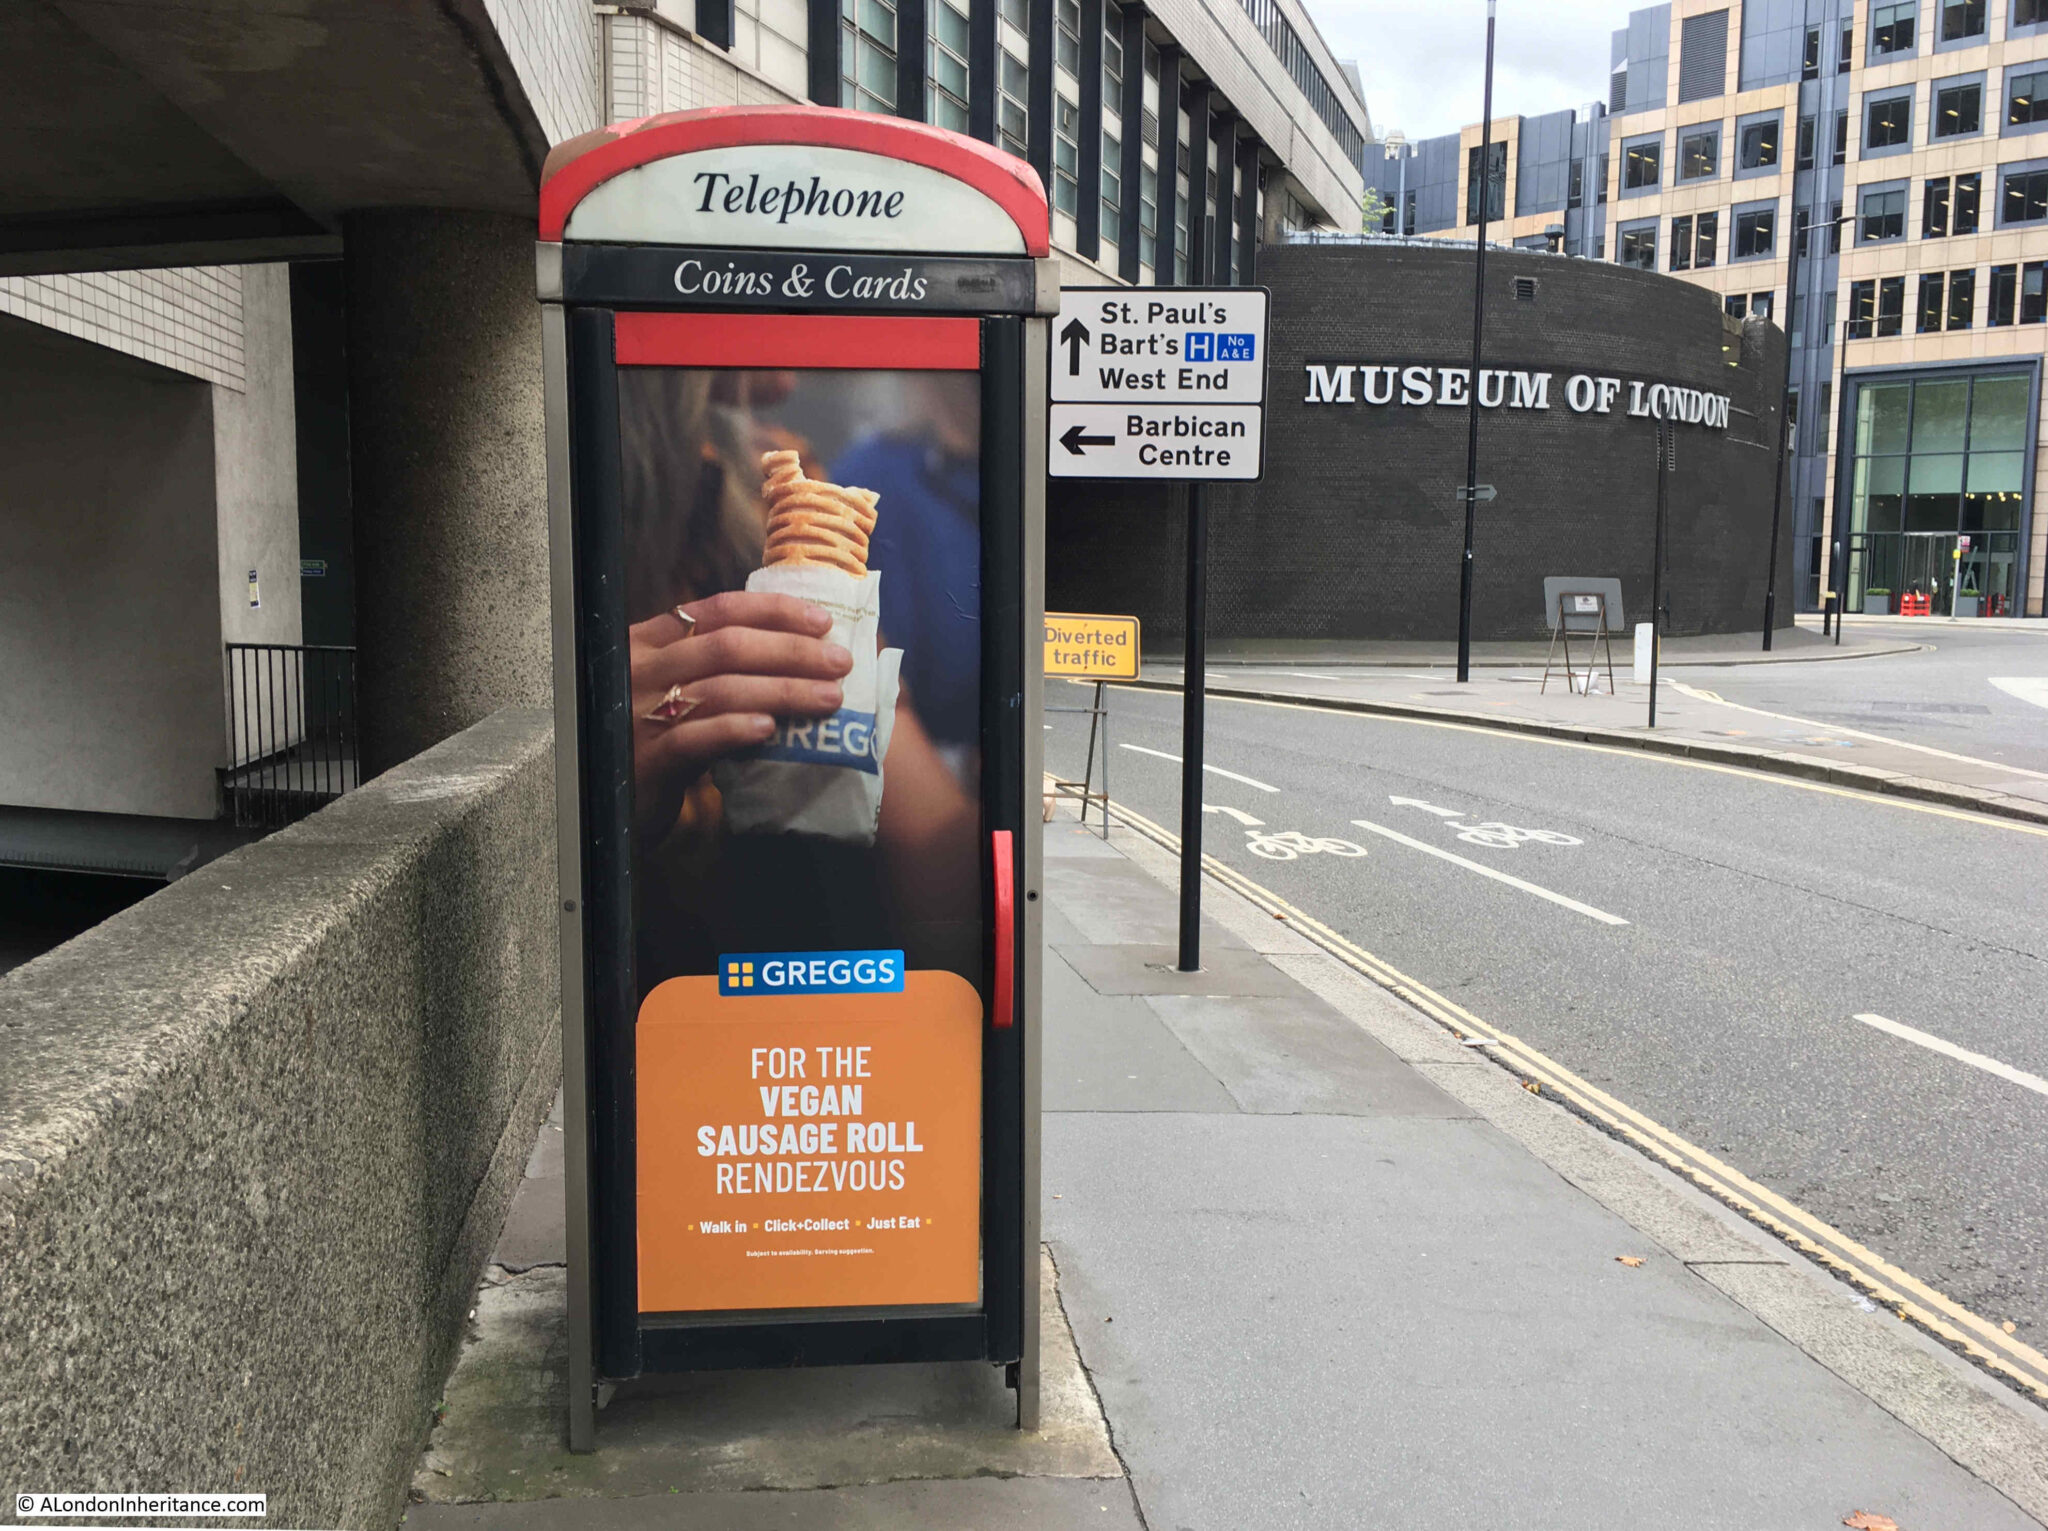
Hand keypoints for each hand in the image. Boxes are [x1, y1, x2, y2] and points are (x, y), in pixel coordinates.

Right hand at [630, 591, 851, 839]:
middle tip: (840, 663)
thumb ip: (721, 668)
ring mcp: (640, 714)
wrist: (614, 800)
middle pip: (728, 646)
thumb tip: (802, 649)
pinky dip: (736, 729)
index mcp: (652, 641)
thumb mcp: (681, 692)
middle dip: (792, 651)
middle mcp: (643, 669)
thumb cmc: (661, 739)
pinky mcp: (647, 759)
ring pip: (721, 688)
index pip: (718, 610)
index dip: (774, 611)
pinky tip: (771, 728)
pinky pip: (696, 738)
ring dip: (782, 689)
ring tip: (828, 697)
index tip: (822, 622)